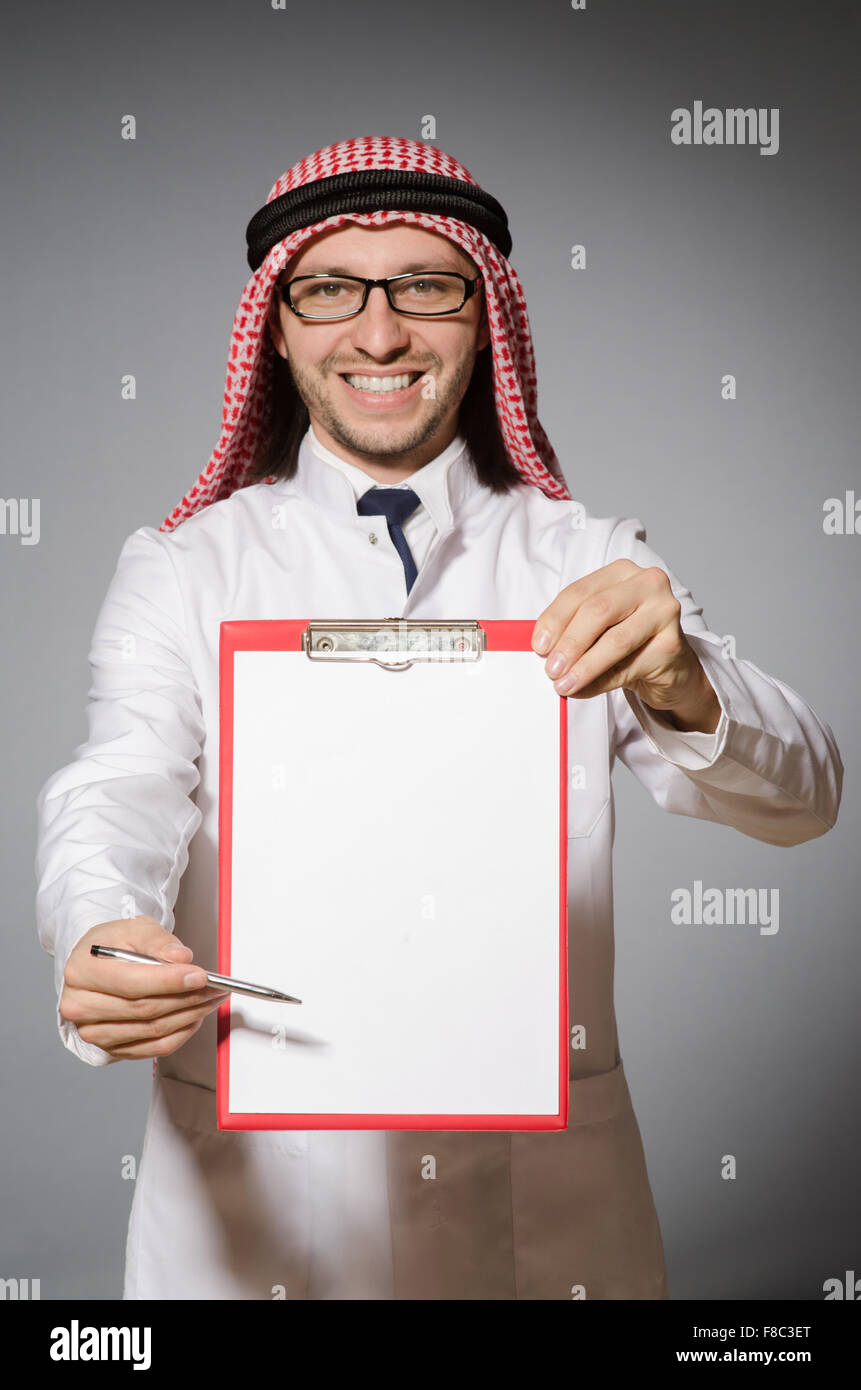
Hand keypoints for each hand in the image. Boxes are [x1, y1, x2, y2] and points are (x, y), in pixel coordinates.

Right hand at [60, 916, 227, 1060]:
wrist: (98, 965)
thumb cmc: (112, 945)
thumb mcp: (133, 928)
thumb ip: (157, 941)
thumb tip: (180, 958)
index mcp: (81, 971)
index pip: (131, 983)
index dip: (169, 981)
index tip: (200, 976)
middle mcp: (80, 1006)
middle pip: (144, 1009)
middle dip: (187, 998)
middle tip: (214, 987)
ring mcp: (93, 1031)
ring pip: (152, 1030)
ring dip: (189, 1016)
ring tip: (209, 999)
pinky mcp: (110, 1048)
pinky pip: (154, 1048)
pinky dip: (180, 1034)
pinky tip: (194, 1017)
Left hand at [531, 560, 720, 732]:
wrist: (670, 666)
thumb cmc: (630, 640)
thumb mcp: (599, 627)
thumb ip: (573, 628)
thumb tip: (544, 648)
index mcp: (622, 572)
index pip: (580, 592)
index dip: (555, 619)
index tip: (538, 645)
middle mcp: (648, 584)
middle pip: (598, 611)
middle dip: (569, 643)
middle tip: (551, 669)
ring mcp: (664, 612)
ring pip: (615, 641)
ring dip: (584, 667)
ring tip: (563, 684)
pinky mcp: (672, 644)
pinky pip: (628, 667)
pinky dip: (601, 682)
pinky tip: (584, 690)